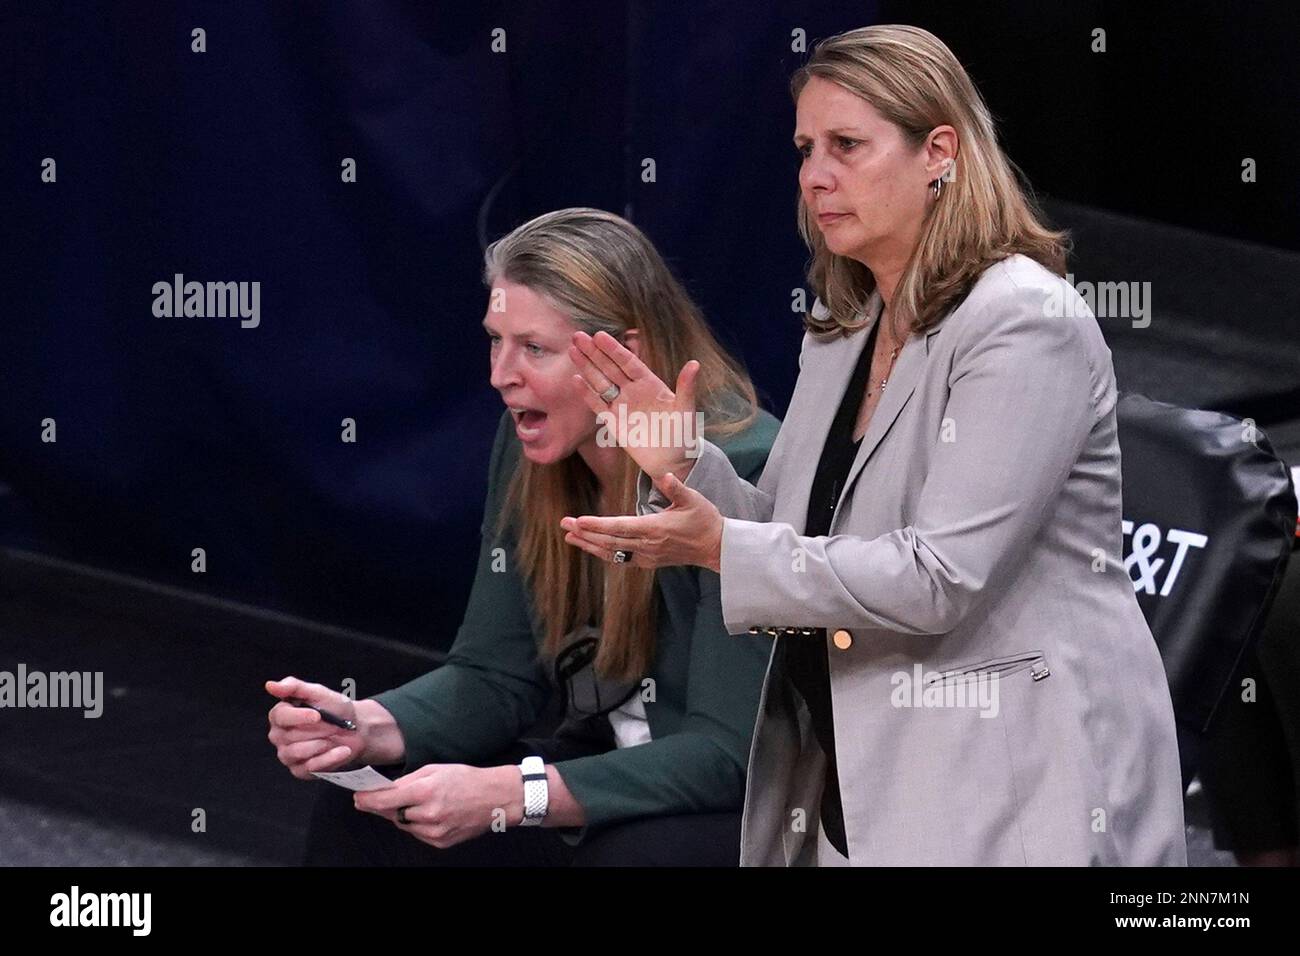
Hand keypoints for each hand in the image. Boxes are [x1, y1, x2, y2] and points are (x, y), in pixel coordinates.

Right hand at [265, 676, 363, 779]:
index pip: (280, 716)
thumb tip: (270, 685)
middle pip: (290, 736)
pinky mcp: (300, 770)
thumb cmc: (335, 709)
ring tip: (334, 736)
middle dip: (317, 730)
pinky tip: (342, 750)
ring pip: (298, 752)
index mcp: (280, 715)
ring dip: (322, 744)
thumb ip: (295, 687)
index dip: (299, 717)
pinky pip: (310, 767)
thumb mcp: (318, 693)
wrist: (356, 729)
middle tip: (334, 725)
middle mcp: (279, 736)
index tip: (317, 715)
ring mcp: (287, 755)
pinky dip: (329, 758)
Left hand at [353, 764, 520, 848]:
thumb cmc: (467, 779)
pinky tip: (427, 813)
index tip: (357, 798)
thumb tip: (387, 789)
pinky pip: (417, 833)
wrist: (495, 798)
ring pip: (404, 825)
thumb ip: (409, 779)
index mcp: (427, 791)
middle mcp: (429, 814)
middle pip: (392, 814)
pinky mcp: (440, 842)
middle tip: (378, 798)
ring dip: (401, 815)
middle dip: (384, 806)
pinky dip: (416, 824)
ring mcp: (435, 831)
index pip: (386, 800)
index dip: (368, 799)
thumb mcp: (436, 769)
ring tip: (415, 802)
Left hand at [561, 471, 722, 571]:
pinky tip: (591, 547)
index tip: (579, 521)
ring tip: (570, 536)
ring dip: (589, 545)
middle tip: (565, 523)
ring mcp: (647, 555)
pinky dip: (603, 553)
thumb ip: (676, 488)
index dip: (597, 525)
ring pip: (612, 552)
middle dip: (585, 533)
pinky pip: (621, 558)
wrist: (716, 547)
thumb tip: (665, 475)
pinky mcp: (649, 562)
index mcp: (655, 528)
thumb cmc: (704, 520)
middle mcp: (648, 545)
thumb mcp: (693, 500)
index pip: (620, 527)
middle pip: (610, 541)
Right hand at [568, 329, 700, 480]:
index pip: (628, 362)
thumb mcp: (686, 410)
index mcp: (650, 384)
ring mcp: (622, 405)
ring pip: (601, 382)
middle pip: (610, 368)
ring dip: (587, 367)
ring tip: (572, 350)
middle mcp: (633, 391)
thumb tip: (695, 363)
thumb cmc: (683, 435)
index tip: (599, 335)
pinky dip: (587, 393)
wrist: (672, 461)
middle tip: (578, 336)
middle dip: (594, 352)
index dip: (613, 349)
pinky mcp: (613, 422)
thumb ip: (686, 387)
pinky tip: (576, 380)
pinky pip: (597, 405)